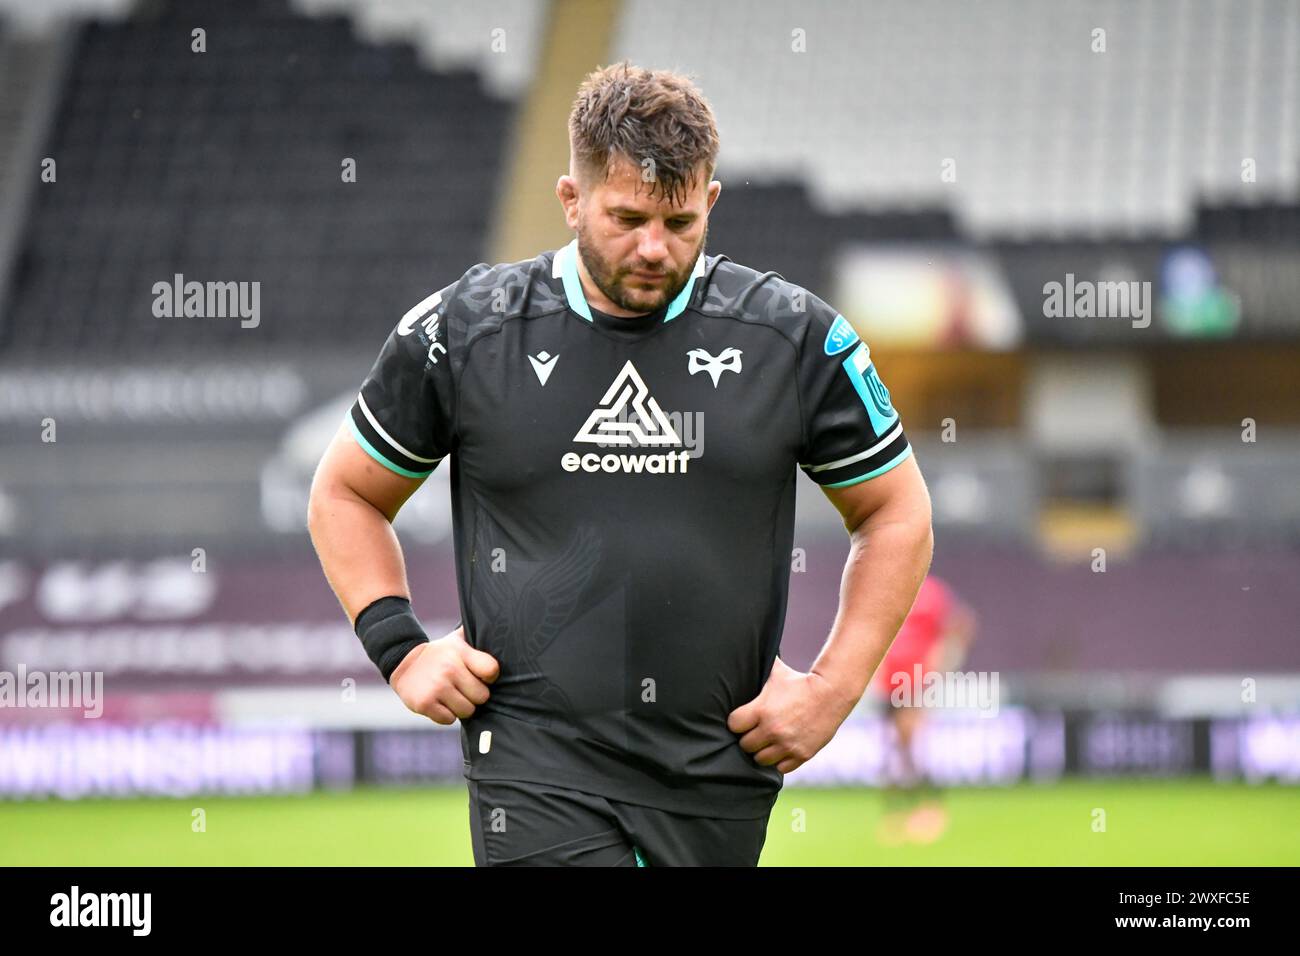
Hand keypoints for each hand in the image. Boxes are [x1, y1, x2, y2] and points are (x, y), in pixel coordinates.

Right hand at [389, 625, 499, 724]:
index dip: (490, 677)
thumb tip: (500, 625)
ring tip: (451, 695)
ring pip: (467, 711)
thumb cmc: (439, 655)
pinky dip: (446, 715)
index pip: (491, 670)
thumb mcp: (456, 641)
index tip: (482, 676)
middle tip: (463, 688)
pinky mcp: (424, 704)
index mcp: (460, 652)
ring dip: (461, 707)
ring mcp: (437, 687)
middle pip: (482, 696)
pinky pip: (449, 720)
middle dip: (475, 695)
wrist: (402, 662)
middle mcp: (449, 669)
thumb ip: (477, 637)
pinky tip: (440, 703)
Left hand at [727, 657, 857, 773]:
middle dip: (749, 737)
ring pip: (761, 759)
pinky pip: (780, 767)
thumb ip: (756, 667)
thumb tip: (740, 652)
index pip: (733, 725)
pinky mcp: (801, 755)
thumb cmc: (799, 680)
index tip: (743, 719)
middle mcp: (772, 730)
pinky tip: (782, 748)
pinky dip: (780, 760)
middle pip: (745, 745)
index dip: (737, 722)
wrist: (830, 693)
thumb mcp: (775, 672)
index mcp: (761, 710)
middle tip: (756, 731)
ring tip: (768, 741)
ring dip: (763, 751)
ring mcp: (787, 744)